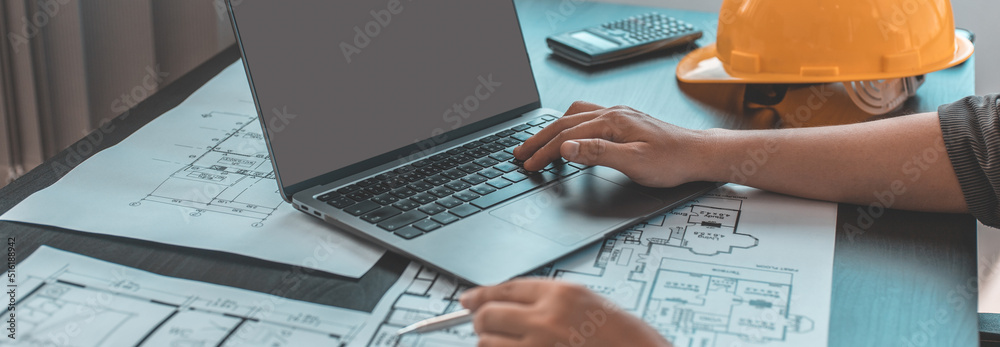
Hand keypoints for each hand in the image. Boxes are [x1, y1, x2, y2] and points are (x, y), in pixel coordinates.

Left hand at [460, 278, 670, 346]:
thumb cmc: (623, 338)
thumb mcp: (587, 305)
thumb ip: (547, 302)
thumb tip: (509, 305)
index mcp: (561, 295)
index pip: (504, 289)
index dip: (480, 295)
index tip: (466, 300)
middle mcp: (547, 320)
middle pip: (488, 315)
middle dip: (483, 322)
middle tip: (486, 327)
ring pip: (487, 344)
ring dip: (490, 345)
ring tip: (509, 345)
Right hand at [513, 101, 709, 186]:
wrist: (699, 154)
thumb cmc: (672, 161)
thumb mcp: (633, 163)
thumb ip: (597, 154)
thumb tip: (566, 148)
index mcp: (612, 121)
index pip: (567, 137)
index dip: (545, 152)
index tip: (528, 165)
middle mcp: (613, 113)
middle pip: (565, 123)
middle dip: (540, 139)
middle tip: (520, 153)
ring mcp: (618, 115)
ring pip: (574, 116)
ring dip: (553, 129)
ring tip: (537, 142)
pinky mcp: (624, 121)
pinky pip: (587, 117)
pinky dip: (569, 125)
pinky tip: (569, 133)